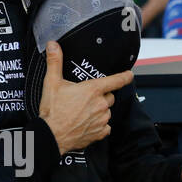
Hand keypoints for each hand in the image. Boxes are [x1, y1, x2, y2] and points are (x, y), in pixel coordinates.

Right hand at [38, 40, 134, 154]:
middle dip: (101, 97)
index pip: (116, 80)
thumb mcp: (51, 83)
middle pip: (109, 97)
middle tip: (86, 100)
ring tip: (83, 113)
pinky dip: (99, 126)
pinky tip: (87, 125)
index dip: (125, 77)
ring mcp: (102, 120)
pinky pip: (105, 127)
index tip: (129, 75)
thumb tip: (53, 45)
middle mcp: (100, 104)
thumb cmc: (53, 111)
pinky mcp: (99, 133)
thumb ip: (55, 62)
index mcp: (93, 90)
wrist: (51, 136)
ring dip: (99, 111)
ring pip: (107, 112)